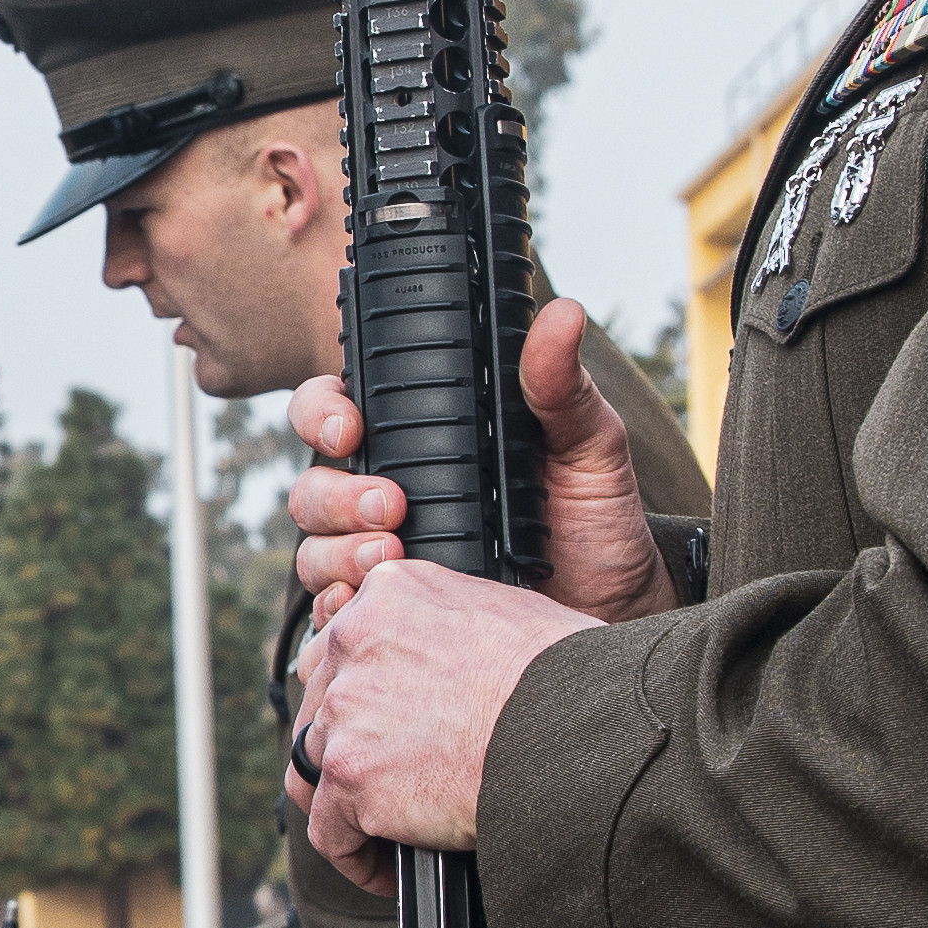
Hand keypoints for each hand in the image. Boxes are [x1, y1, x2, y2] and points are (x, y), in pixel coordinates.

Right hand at [284, 301, 677, 630]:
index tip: (350, 429)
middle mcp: (384, 492)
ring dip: (338, 552)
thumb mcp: (585, 442)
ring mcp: (382, 554)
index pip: (332, 409)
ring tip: (394, 558)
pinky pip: (331, 611)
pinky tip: (367, 604)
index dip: (321, 413)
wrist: (615, 605)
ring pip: (314, 548)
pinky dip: (338, 607)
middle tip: (391, 506)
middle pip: (312, 485)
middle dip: (336, 495)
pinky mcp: (390, 612)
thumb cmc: (595, 517)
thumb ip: (561, 384)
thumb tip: (562, 315)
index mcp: (415, 439)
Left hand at [297, 557, 599, 875]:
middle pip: (322, 702)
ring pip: (314, 763)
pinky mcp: (350, 772)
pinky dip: (356, 856)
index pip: (346, 645)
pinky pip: (329, 831)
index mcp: (389, 593)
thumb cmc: (568, 677)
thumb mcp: (503, 611)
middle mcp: (354, 640)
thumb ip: (448, 625)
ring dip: (345, 799)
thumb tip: (451, 658)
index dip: (365, 689)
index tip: (391, 722)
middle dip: (352, 744)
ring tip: (383, 830)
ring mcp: (345, 707)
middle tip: (391, 779)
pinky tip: (391, 871)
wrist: (576, 728)